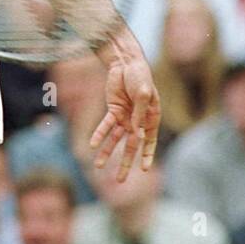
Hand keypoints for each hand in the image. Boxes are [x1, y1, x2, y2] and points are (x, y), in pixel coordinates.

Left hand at [90, 54, 160, 181]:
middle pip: (131, 146)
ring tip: (99, 166)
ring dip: (108, 152)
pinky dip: (99, 135)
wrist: (125, 62)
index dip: (146, 155)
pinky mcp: (113, 111)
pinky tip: (92, 146)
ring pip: (116, 139)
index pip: (149, 141)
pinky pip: (105, 126)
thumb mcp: (143, 94)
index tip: (144, 169)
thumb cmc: (140, 75)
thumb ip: (139, 114)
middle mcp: (139, 120)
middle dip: (125, 163)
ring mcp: (125, 117)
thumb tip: (136, 135)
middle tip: (120, 181)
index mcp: (151, 117)